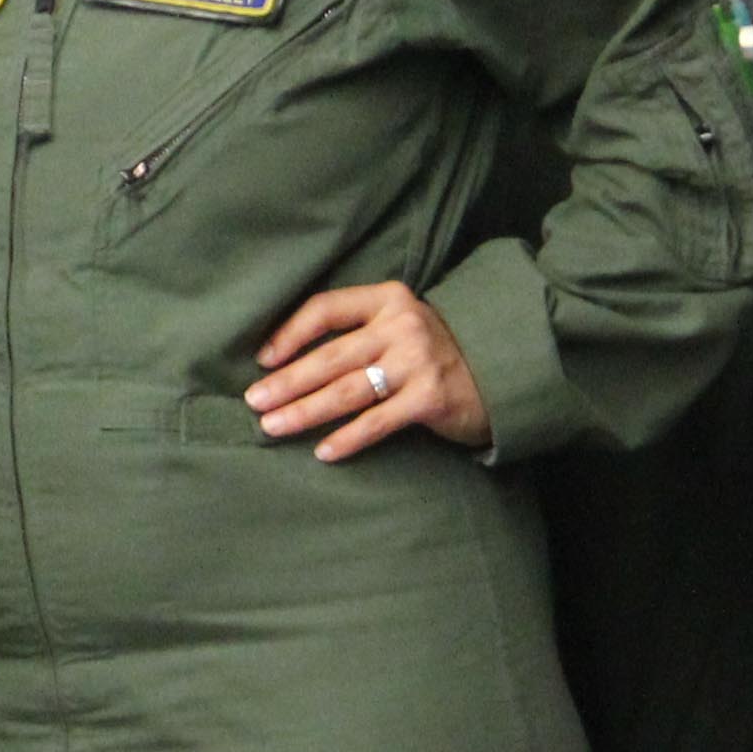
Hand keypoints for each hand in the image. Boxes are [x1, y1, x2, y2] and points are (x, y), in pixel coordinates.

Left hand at [247, 281, 490, 460]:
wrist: (498, 372)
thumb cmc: (431, 351)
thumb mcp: (397, 325)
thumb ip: (355, 332)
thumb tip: (286, 361)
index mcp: (387, 299)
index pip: (325, 309)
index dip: (289, 334)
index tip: (262, 360)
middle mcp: (401, 326)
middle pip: (330, 357)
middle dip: (287, 382)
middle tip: (254, 402)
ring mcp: (417, 362)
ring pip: (347, 391)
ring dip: (305, 411)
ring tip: (274, 426)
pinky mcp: (430, 398)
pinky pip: (377, 422)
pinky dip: (347, 439)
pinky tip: (323, 452)